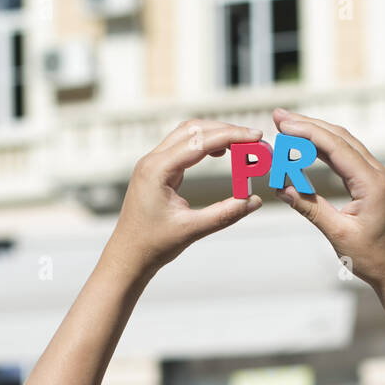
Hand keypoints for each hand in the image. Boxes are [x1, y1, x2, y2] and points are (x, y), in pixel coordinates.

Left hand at [105, 118, 265, 278]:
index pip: (200, 142)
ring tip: (242, 145)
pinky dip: (205, 145)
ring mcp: (154, 163)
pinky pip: (183, 148)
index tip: (255, 137)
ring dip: (215, 135)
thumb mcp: (192, 229)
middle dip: (226, 131)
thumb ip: (225, 214)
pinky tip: (221, 153)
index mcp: (157, 170)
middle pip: (194, 130)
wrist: (129, 255)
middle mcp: (153, 160)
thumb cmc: (152, 244)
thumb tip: (254, 201)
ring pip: (188, 134)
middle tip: (254, 141)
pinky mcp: (158, 170)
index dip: (231, 136)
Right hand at [270, 109, 384, 291]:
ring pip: (346, 144)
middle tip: (280, 117)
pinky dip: (328, 149)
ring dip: (317, 134)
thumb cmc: (373, 258)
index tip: (282, 124)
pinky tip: (311, 146)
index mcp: (373, 184)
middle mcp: (380, 174)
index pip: (335, 147)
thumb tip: (283, 188)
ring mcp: (380, 177)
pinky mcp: (377, 183)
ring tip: (290, 127)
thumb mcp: (338, 235)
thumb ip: (311, 208)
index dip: (306, 132)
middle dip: (309, 125)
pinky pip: (351, 158)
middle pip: (340, 138)